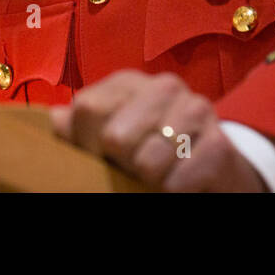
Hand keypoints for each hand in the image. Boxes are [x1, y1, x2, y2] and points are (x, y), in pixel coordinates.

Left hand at [48, 69, 267, 191]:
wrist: (215, 167)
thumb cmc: (151, 148)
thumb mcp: (113, 132)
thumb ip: (81, 126)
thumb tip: (54, 119)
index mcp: (130, 82)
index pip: (87, 108)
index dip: (86, 143)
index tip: (99, 155)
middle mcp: (164, 86)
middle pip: (115, 136)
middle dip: (120, 163)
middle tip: (132, 168)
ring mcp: (196, 110)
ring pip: (147, 163)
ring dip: (148, 181)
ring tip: (158, 175)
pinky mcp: (220, 144)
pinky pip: (178, 182)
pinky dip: (173, 191)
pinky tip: (179, 183)